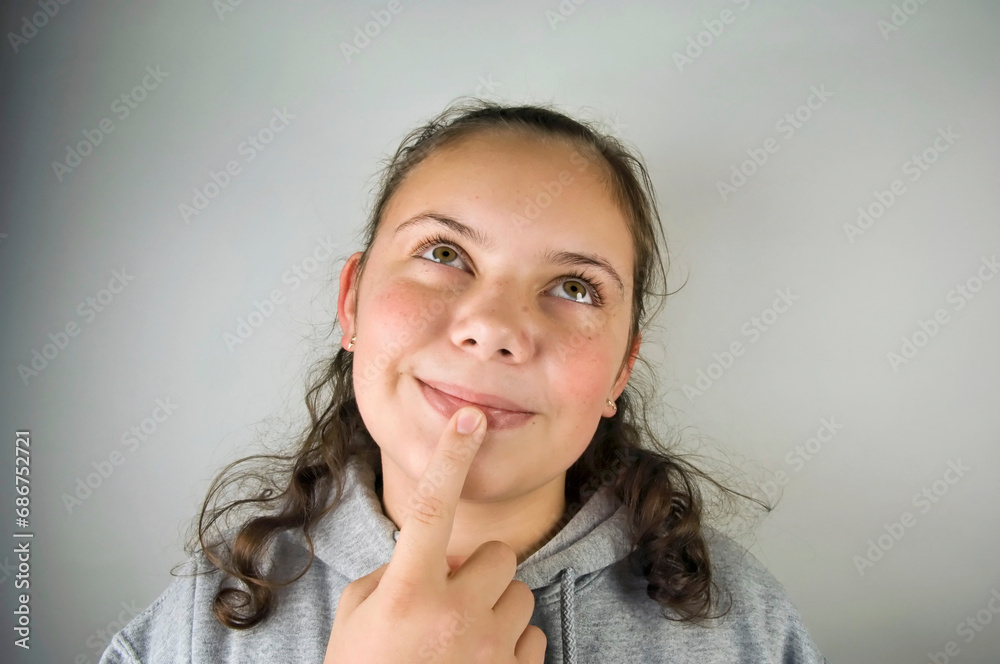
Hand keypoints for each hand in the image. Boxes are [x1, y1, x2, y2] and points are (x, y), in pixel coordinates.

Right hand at [323, 406, 546, 662]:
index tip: (470, 417)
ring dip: (495, 607)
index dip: (450, 457)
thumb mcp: (356, 620)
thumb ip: (392, 574)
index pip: (431, 508)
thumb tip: (430, 554)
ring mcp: (490, 651)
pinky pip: (531, 635)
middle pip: (497, 555)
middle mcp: (454, 616)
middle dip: (476, 570)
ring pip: (519, 593)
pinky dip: (509, 645)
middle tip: (447, 600)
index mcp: (407, 593)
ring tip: (460, 640)